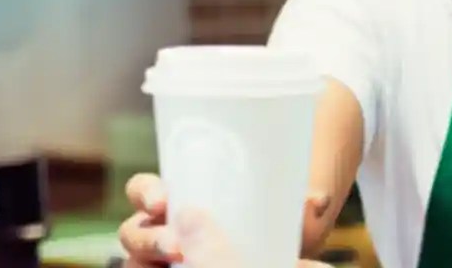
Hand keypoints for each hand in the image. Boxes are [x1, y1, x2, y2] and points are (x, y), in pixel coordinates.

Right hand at [119, 173, 334, 267]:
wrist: (262, 256)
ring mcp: (160, 263)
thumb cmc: (264, 231)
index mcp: (176, 203)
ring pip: (135, 263)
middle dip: (148, 237)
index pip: (143, 190)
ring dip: (147, 262)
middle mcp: (160, 233)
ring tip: (179, 260)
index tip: (163, 199)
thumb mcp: (279, 218)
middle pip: (133, 231)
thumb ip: (299, 208)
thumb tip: (317, 199)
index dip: (145, 191)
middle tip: (176, 245)